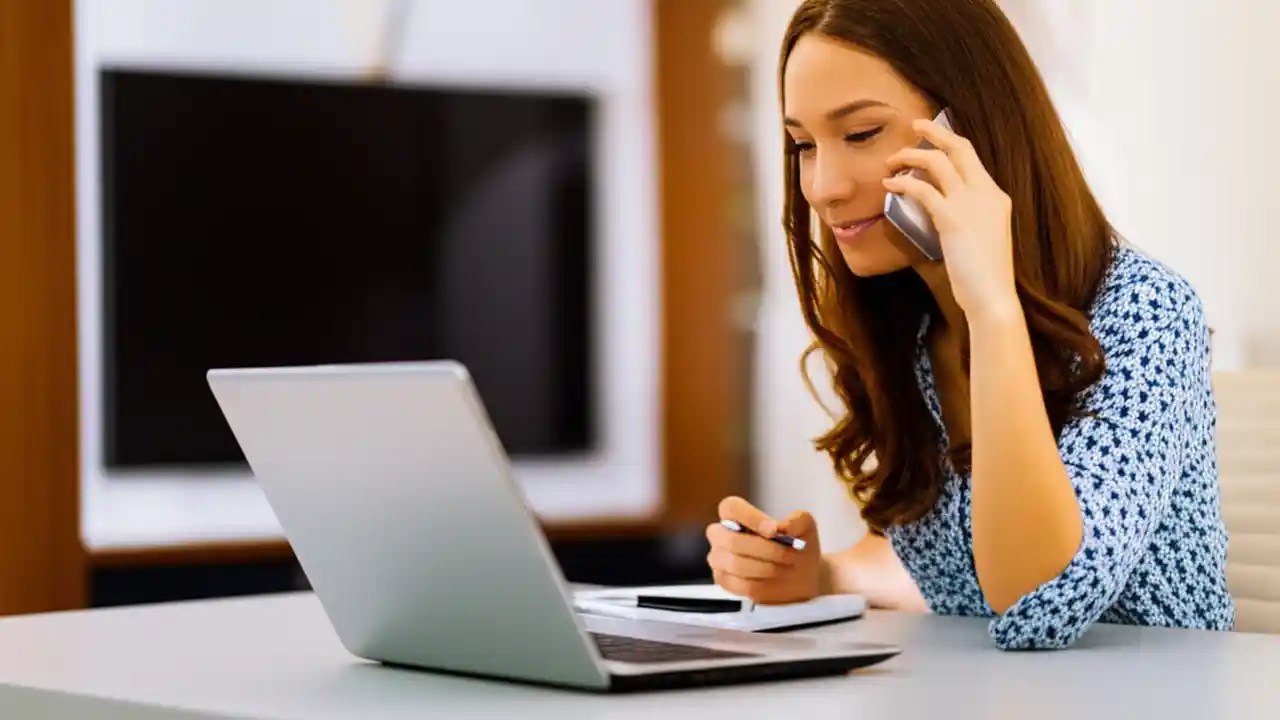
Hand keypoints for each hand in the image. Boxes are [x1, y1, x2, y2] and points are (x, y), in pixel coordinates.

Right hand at [706, 496, 822, 603]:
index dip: (752, 519)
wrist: (801, 574)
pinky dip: (762, 583)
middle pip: (732, 540)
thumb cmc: (797, 546)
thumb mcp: (806, 527)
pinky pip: (739, 584)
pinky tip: (773, 578)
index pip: (731, 508)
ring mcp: (719, 558)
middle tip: (788, 554)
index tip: (774, 531)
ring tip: (784, 567)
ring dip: (767, 567)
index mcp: (735, 513)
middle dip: (766, 550)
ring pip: (736, 564)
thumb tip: (784, 527)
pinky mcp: (724, 580)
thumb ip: (798, 520)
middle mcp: (721, 534)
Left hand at [884, 119, 1019, 319]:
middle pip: (960, 147)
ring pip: (938, 162)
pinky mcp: (952, 219)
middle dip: (935, 131)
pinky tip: (889, 185)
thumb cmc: (985, 276)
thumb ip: (967, 219)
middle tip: (914, 125)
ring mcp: (970, 204)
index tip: (933, 137)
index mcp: (996, 197)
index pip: (973, 158)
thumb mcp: (982, 238)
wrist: (993, 297)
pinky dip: (903, 183)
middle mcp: (986, 193)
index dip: (951, 143)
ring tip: (891, 160)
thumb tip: (939, 211)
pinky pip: (923, 189)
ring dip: (911, 155)